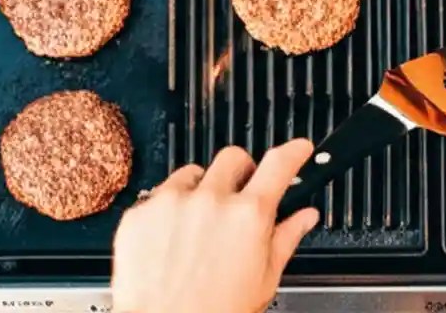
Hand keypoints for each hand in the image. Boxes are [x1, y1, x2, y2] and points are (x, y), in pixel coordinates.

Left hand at [111, 140, 319, 312]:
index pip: (279, 164)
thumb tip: (304, 217)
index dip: (294, 151)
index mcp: (248, 216)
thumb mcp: (264, 279)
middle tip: (239, 196)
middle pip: (233, 157)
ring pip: (194, 173)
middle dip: (241, 172)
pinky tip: (171, 239)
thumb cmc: (215, 312)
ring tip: (198, 225)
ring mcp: (172, 203)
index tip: (298, 148)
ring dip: (202, 189)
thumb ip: (286, 238)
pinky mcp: (141, 212)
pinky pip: (159, 195)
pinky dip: (168, 210)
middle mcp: (210, 200)